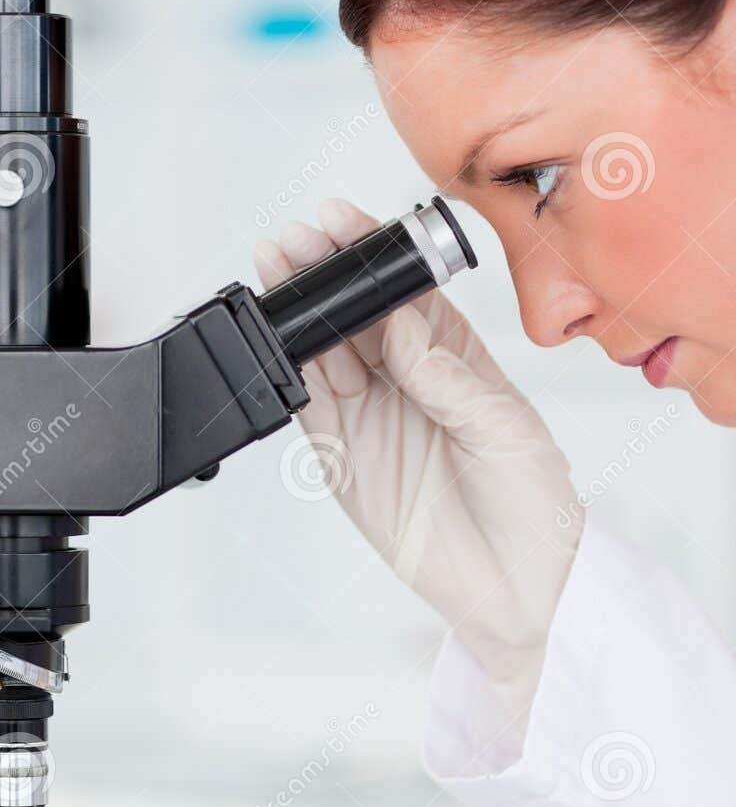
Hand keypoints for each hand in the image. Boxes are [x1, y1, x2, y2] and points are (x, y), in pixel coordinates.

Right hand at [256, 199, 580, 734]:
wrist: (518, 586)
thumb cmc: (533, 503)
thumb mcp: (505, 428)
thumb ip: (447, 376)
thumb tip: (399, 328)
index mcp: (455, 356)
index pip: (404, 290)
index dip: (372, 254)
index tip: (343, 221)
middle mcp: (407, 379)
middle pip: (354, 313)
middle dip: (322, 271)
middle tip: (295, 239)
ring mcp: (371, 417)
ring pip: (323, 350)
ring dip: (297, 311)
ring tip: (274, 269)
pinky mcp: (343, 458)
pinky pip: (308, 406)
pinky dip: (287, 372)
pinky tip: (274, 336)